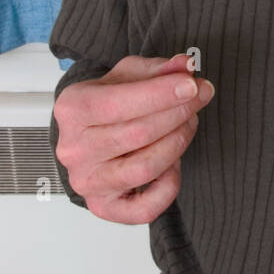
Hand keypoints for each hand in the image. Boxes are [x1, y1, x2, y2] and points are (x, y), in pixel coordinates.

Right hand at [53, 53, 214, 223]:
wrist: (89, 135)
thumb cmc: (109, 103)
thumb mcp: (128, 75)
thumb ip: (158, 69)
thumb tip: (186, 65)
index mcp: (73, 110)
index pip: (119, 103)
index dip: (162, 94)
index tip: (193, 85)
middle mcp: (74, 149)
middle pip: (138, 134)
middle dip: (179, 113)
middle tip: (200, 98)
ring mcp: (87, 182)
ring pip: (145, 168)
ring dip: (178, 143)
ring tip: (188, 124)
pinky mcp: (104, 207)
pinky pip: (145, 208)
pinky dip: (169, 186)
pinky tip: (172, 164)